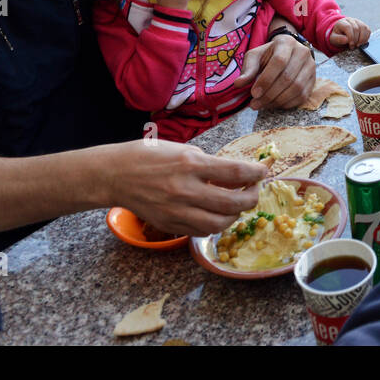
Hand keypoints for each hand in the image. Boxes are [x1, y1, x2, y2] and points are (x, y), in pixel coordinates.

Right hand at [108, 140, 266, 236]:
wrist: (116, 175)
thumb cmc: (149, 156)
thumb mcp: (183, 149)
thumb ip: (209, 163)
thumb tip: (236, 173)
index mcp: (190, 164)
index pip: (235, 172)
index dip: (255, 173)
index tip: (264, 171)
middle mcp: (186, 190)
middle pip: (233, 202)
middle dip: (251, 197)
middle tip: (254, 190)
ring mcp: (178, 211)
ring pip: (221, 222)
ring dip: (235, 214)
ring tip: (237, 203)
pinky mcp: (171, 225)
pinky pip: (202, 231)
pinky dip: (216, 224)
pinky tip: (217, 213)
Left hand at [231, 33, 315, 109]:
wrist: (288, 52)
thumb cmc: (269, 55)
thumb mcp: (255, 56)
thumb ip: (248, 69)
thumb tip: (239, 84)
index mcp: (286, 43)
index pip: (279, 62)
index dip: (266, 80)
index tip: (253, 93)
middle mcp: (302, 53)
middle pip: (287, 77)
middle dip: (269, 94)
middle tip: (255, 104)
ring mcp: (310, 67)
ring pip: (296, 88)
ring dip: (277, 101)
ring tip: (262, 105)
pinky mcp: (313, 80)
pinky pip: (302, 96)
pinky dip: (286, 104)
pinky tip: (274, 104)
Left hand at [328, 16, 369, 48]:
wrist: (340, 34)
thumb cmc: (337, 36)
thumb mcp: (333, 38)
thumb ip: (338, 39)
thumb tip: (347, 40)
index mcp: (342, 22)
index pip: (348, 27)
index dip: (351, 36)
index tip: (350, 44)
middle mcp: (350, 20)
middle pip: (357, 28)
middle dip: (356, 39)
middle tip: (353, 47)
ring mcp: (358, 22)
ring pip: (364, 28)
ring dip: (362, 38)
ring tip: (358, 45)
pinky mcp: (363, 25)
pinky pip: (368, 30)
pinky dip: (366, 37)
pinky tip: (362, 43)